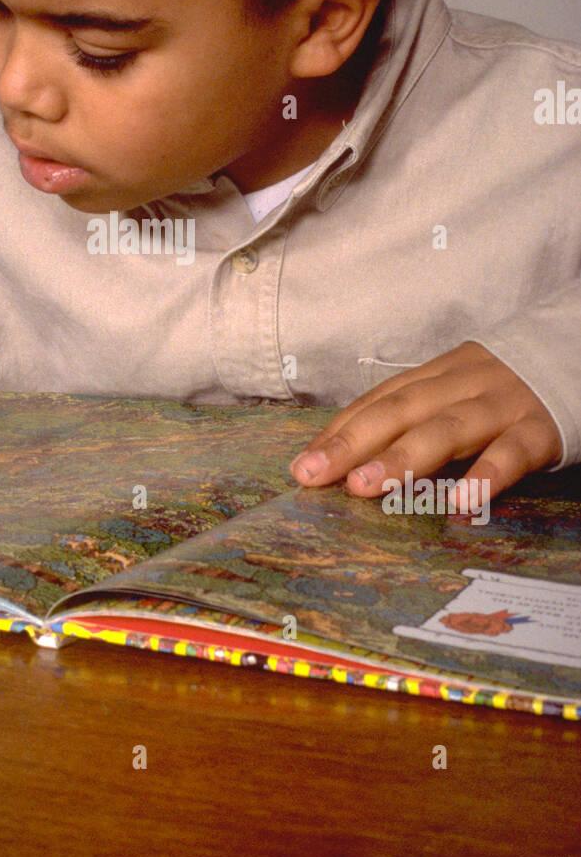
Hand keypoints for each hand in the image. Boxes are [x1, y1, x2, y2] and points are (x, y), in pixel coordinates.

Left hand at [289, 342, 561, 507]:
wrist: (577, 353)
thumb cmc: (506, 388)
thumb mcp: (458, 390)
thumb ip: (416, 416)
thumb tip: (354, 458)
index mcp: (437, 374)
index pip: (379, 401)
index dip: (340, 432)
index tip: (303, 465)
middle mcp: (462, 384)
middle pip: (401, 410)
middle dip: (354, 443)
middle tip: (314, 475)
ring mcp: (501, 405)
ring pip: (449, 428)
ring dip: (404, 458)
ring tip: (366, 489)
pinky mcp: (540, 428)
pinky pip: (512, 452)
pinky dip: (486, 475)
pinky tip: (462, 503)